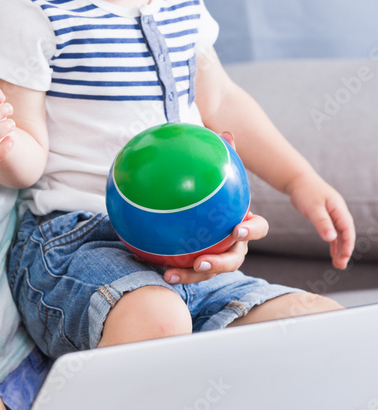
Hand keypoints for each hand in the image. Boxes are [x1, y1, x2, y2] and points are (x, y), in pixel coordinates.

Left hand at [162, 130, 267, 284]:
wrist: (200, 203)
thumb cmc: (213, 186)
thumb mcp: (217, 170)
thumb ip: (222, 155)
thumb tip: (227, 134)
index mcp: (243, 220)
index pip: (257, 227)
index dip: (252, 231)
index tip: (237, 230)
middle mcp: (233, 242)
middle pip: (234, 259)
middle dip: (220, 264)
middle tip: (202, 262)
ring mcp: (216, 255)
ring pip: (208, 272)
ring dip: (192, 276)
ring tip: (171, 274)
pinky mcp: (196, 262)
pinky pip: (185, 269)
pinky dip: (172, 269)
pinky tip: (152, 267)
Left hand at [285, 171, 354, 269]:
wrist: (298, 180)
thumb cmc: (306, 191)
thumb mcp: (313, 207)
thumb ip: (322, 223)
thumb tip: (332, 238)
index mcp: (339, 209)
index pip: (347, 230)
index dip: (348, 244)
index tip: (345, 257)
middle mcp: (339, 213)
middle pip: (346, 234)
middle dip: (345, 250)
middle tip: (341, 265)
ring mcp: (333, 215)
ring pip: (340, 235)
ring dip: (340, 249)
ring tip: (339, 264)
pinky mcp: (326, 217)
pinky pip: (333, 232)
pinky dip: (333, 243)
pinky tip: (333, 253)